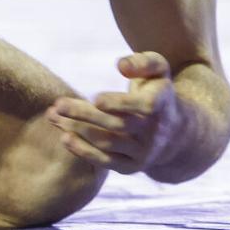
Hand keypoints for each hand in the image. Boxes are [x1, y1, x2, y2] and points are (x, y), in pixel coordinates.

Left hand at [46, 51, 184, 174]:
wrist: (176, 133)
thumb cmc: (157, 91)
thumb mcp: (159, 70)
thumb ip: (143, 62)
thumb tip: (121, 65)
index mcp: (163, 105)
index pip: (144, 107)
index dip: (120, 104)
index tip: (96, 98)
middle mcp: (155, 132)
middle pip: (118, 125)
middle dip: (85, 115)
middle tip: (59, 104)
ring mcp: (143, 153)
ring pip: (107, 143)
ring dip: (78, 130)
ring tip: (53, 116)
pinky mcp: (132, 167)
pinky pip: (105, 161)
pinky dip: (83, 151)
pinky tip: (64, 137)